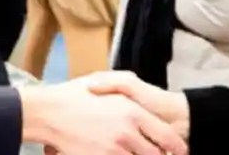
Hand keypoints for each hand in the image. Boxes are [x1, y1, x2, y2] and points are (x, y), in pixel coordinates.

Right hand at [19, 80, 186, 154]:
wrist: (48, 112)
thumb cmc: (72, 95)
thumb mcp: (104, 81)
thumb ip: (127, 84)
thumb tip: (140, 91)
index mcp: (133, 112)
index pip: (166, 136)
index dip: (177, 148)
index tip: (180, 153)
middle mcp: (128, 132)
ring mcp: (114, 149)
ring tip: (135, 152)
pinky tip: (119, 154)